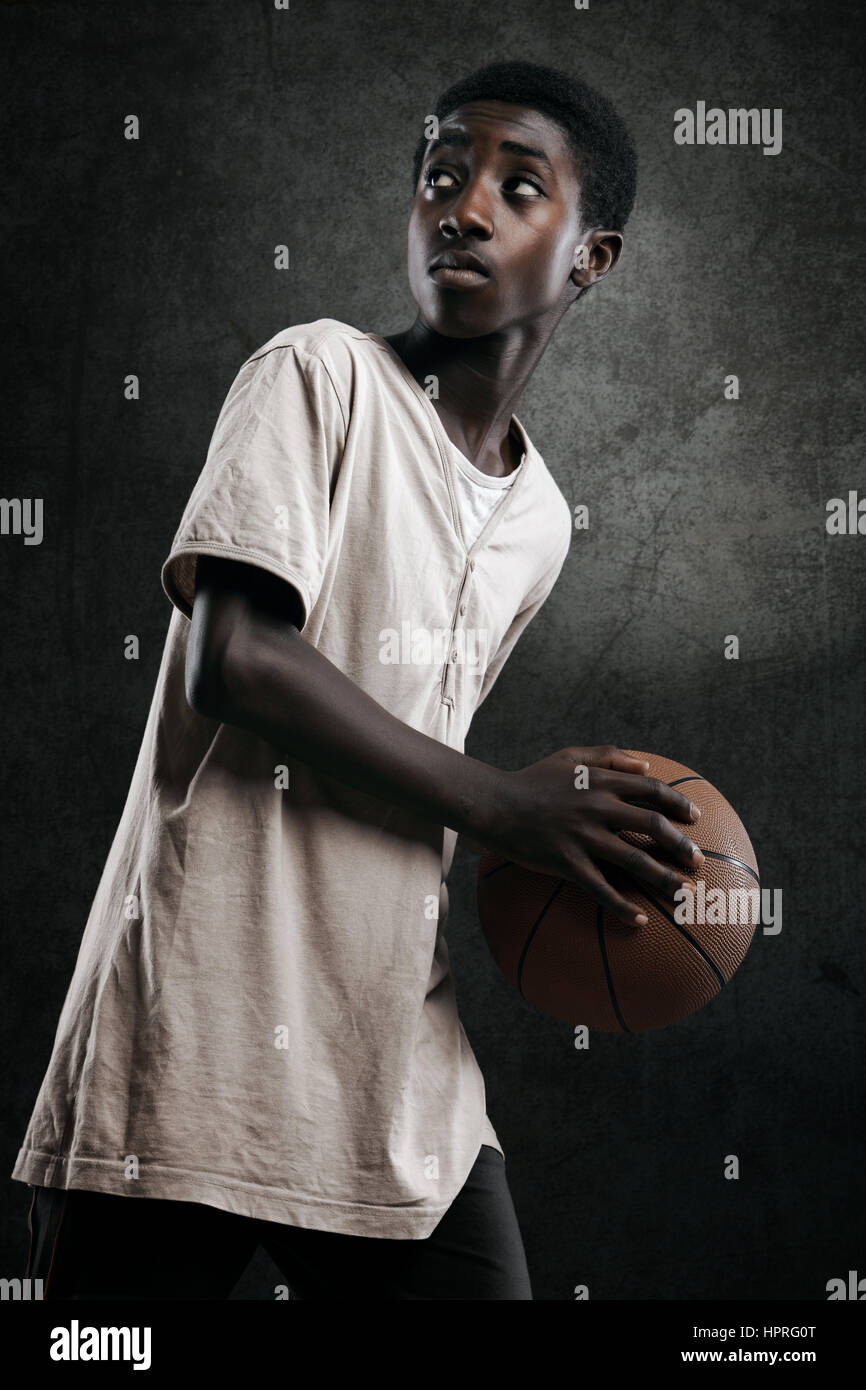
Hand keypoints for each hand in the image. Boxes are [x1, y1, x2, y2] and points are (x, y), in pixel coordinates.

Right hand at [487, 745, 703, 927]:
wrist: (494, 804)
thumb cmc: (532, 780)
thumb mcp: (569, 757)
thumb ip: (609, 756)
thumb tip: (646, 764)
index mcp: (601, 781)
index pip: (651, 790)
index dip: (678, 804)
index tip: (695, 818)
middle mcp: (597, 807)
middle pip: (652, 824)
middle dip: (681, 844)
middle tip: (698, 861)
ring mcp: (583, 836)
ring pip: (633, 860)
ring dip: (663, 878)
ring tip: (683, 893)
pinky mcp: (567, 862)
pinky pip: (601, 889)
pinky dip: (623, 907)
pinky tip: (641, 921)